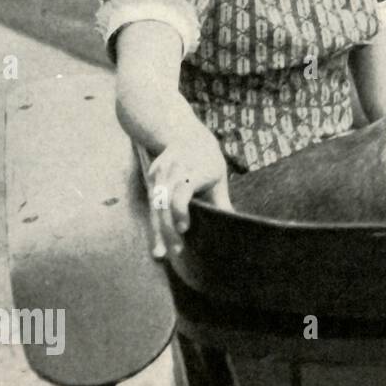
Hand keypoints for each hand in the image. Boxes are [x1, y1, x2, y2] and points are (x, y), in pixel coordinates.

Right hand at [147, 128, 230, 258]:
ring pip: (156, 205)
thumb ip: (221, 200)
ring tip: (160, 253)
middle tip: (175, 251)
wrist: (183, 133)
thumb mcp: (218, 176)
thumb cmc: (207, 159)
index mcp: (194, 170)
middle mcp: (173, 171)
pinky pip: (152, 203)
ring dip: (157, 230)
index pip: (182, 192)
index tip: (184, 228)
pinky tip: (157, 240)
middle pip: (166, 203)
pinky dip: (155, 221)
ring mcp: (159, 173)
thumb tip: (234, 223)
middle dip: (168, 229)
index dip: (180, 210)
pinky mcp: (151, 176)